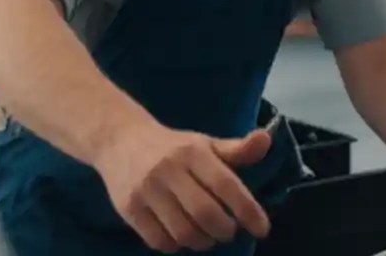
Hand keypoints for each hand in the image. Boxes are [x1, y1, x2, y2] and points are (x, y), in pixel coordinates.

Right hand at [93, 120, 272, 252]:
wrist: (120, 140)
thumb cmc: (172, 146)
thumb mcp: (204, 144)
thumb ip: (236, 150)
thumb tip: (266, 141)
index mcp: (193, 152)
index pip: (226, 185)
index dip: (248, 210)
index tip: (262, 229)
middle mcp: (169, 169)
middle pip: (205, 213)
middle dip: (225, 230)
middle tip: (228, 231)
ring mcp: (146, 189)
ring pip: (183, 231)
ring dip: (202, 241)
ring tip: (207, 236)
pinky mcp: (129, 208)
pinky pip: (159, 240)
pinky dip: (176, 245)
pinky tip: (181, 237)